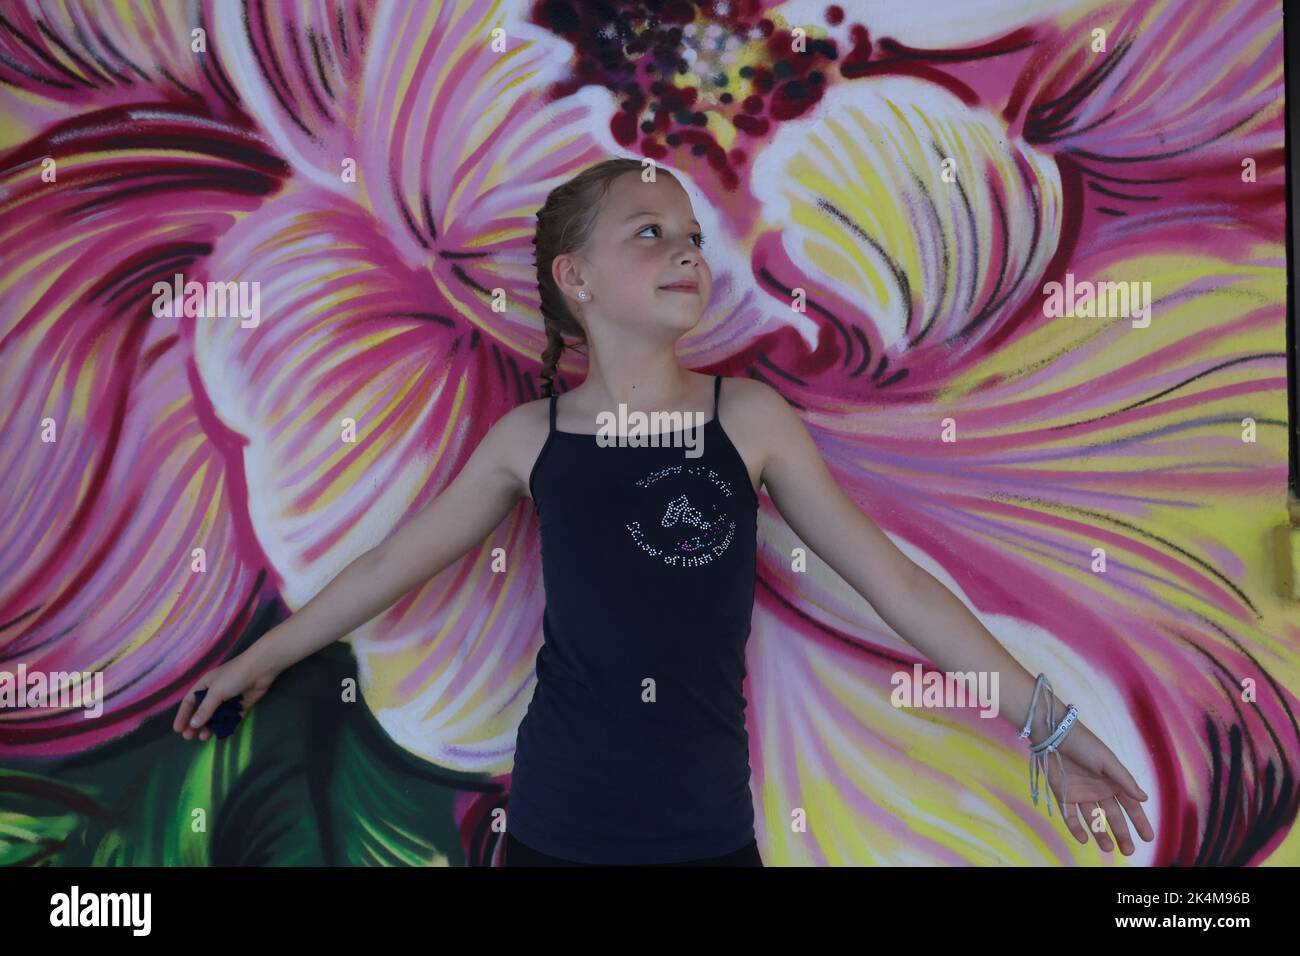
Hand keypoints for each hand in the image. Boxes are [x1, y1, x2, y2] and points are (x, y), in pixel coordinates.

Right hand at [172, 653, 278, 741]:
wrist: (261, 668)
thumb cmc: (234, 676)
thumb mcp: (216, 692)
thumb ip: (205, 709)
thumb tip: (193, 724)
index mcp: (206, 685)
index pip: (190, 702)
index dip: (183, 715)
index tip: (177, 729)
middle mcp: (216, 692)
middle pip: (203, 711)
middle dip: (195, 724)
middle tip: (189, 737)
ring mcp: (230, 699)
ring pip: (217, 716)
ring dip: (210, 726)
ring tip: (204, 738)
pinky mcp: (242, 704)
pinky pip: (232, 717)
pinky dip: (226, 725)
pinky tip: (221, 734)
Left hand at [1036, 719, 1154, 855]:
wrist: (1053, 733)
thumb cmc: (1084, 743)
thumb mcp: (1108, 761)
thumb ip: (1124, 780)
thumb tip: (1145, 799)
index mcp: (1113, 781)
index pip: (1130, 805)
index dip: (1139, 821)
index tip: (1148, 837)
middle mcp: (1098, 790)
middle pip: (1113, 816)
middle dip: (1121, 833)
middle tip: (1128, 850)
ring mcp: (1081, 794)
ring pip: (1093, 819)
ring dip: (1100, 834)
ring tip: (1107, 849)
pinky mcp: (1063, 795)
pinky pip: (1070, 816)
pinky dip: (1076, 827)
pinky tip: (1083, 838)